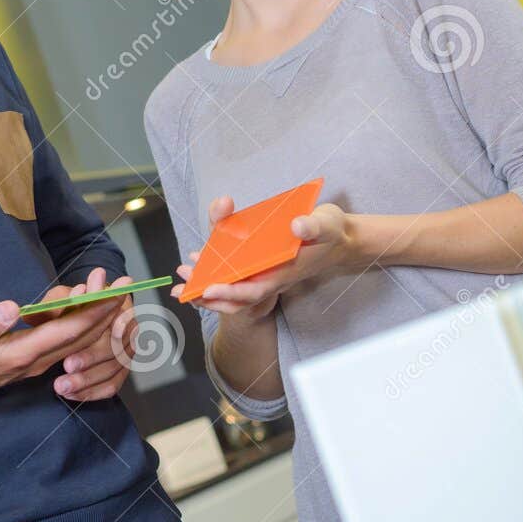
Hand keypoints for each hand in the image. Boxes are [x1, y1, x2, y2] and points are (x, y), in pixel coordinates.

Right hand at [0, 272, 128, 408]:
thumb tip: (10, 308)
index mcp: (23, 352)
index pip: (70, 330)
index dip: (96, 310)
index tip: (115, 290)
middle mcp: (36, 360)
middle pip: (81, 334)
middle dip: (106, 309)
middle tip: (125, 284)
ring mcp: (35, 362)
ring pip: (75, 339)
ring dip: (96, 316)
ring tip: (111, 291)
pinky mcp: (30, 359)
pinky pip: (64, 341)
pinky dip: (80, 323)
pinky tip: (84, 308)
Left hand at [54, 269, 138, 401]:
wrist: (75, 319)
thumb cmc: (68, 305)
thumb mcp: (61, 297)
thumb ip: (66, 298)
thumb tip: (79, 292)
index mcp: (121, 306)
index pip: (122, 320)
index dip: (107, 330)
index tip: (89, 339)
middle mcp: (129, 330)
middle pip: (117, 348)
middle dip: (91, 358)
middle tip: (67, 365)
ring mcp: (127, 352)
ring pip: (112, 370)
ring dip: (86, 380)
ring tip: (60, 386)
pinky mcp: (120, 370)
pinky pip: (111, 386)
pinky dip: (91, 392)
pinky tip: (70, 394)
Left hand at [172, 196, 358, 317]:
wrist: (341, 240)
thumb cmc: (332, 231)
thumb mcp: (327, 223)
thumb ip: (313, 225)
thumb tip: (296, 225)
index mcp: (284, 273)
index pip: (254, 290)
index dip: (232, 292)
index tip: (211, 288)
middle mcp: (271, 277)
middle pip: (236, 298)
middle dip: (208, 297)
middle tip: (182, 290)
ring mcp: (266, 273)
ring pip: (232, 289)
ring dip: (208, 287)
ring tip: (183, 278)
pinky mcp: (262, 265)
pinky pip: (235, 275)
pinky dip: (216, 271)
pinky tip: (199, 259)